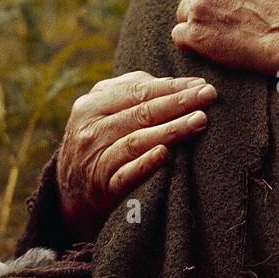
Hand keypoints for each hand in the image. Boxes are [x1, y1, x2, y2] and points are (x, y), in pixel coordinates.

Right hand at [57, 71, 216, 235]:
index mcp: (92, 104)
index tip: (201, 83)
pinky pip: (125, 174)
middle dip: (179, 102)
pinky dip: (145, 164)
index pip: (138, 89)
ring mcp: (94, 157)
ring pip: (136, 140)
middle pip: (141, 112)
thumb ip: (131, 96)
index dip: (172, 86)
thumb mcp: (102, 115)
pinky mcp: (101, 187)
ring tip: (200, 121)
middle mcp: (90, 128)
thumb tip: (177, 83)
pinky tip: (165, 155)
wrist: (69, 194)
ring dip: (171, 129)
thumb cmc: (99, 146)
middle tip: (209, 96)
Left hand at [170, 0, 278, 84]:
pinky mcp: (195, 32)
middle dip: (208, 5)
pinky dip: (190, 44)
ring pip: (184, 10)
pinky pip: (179, 35)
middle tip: (225, 23)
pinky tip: (204, 49)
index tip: (235, 4)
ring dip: (196, 22)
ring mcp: (200, 3)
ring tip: (215, 37)